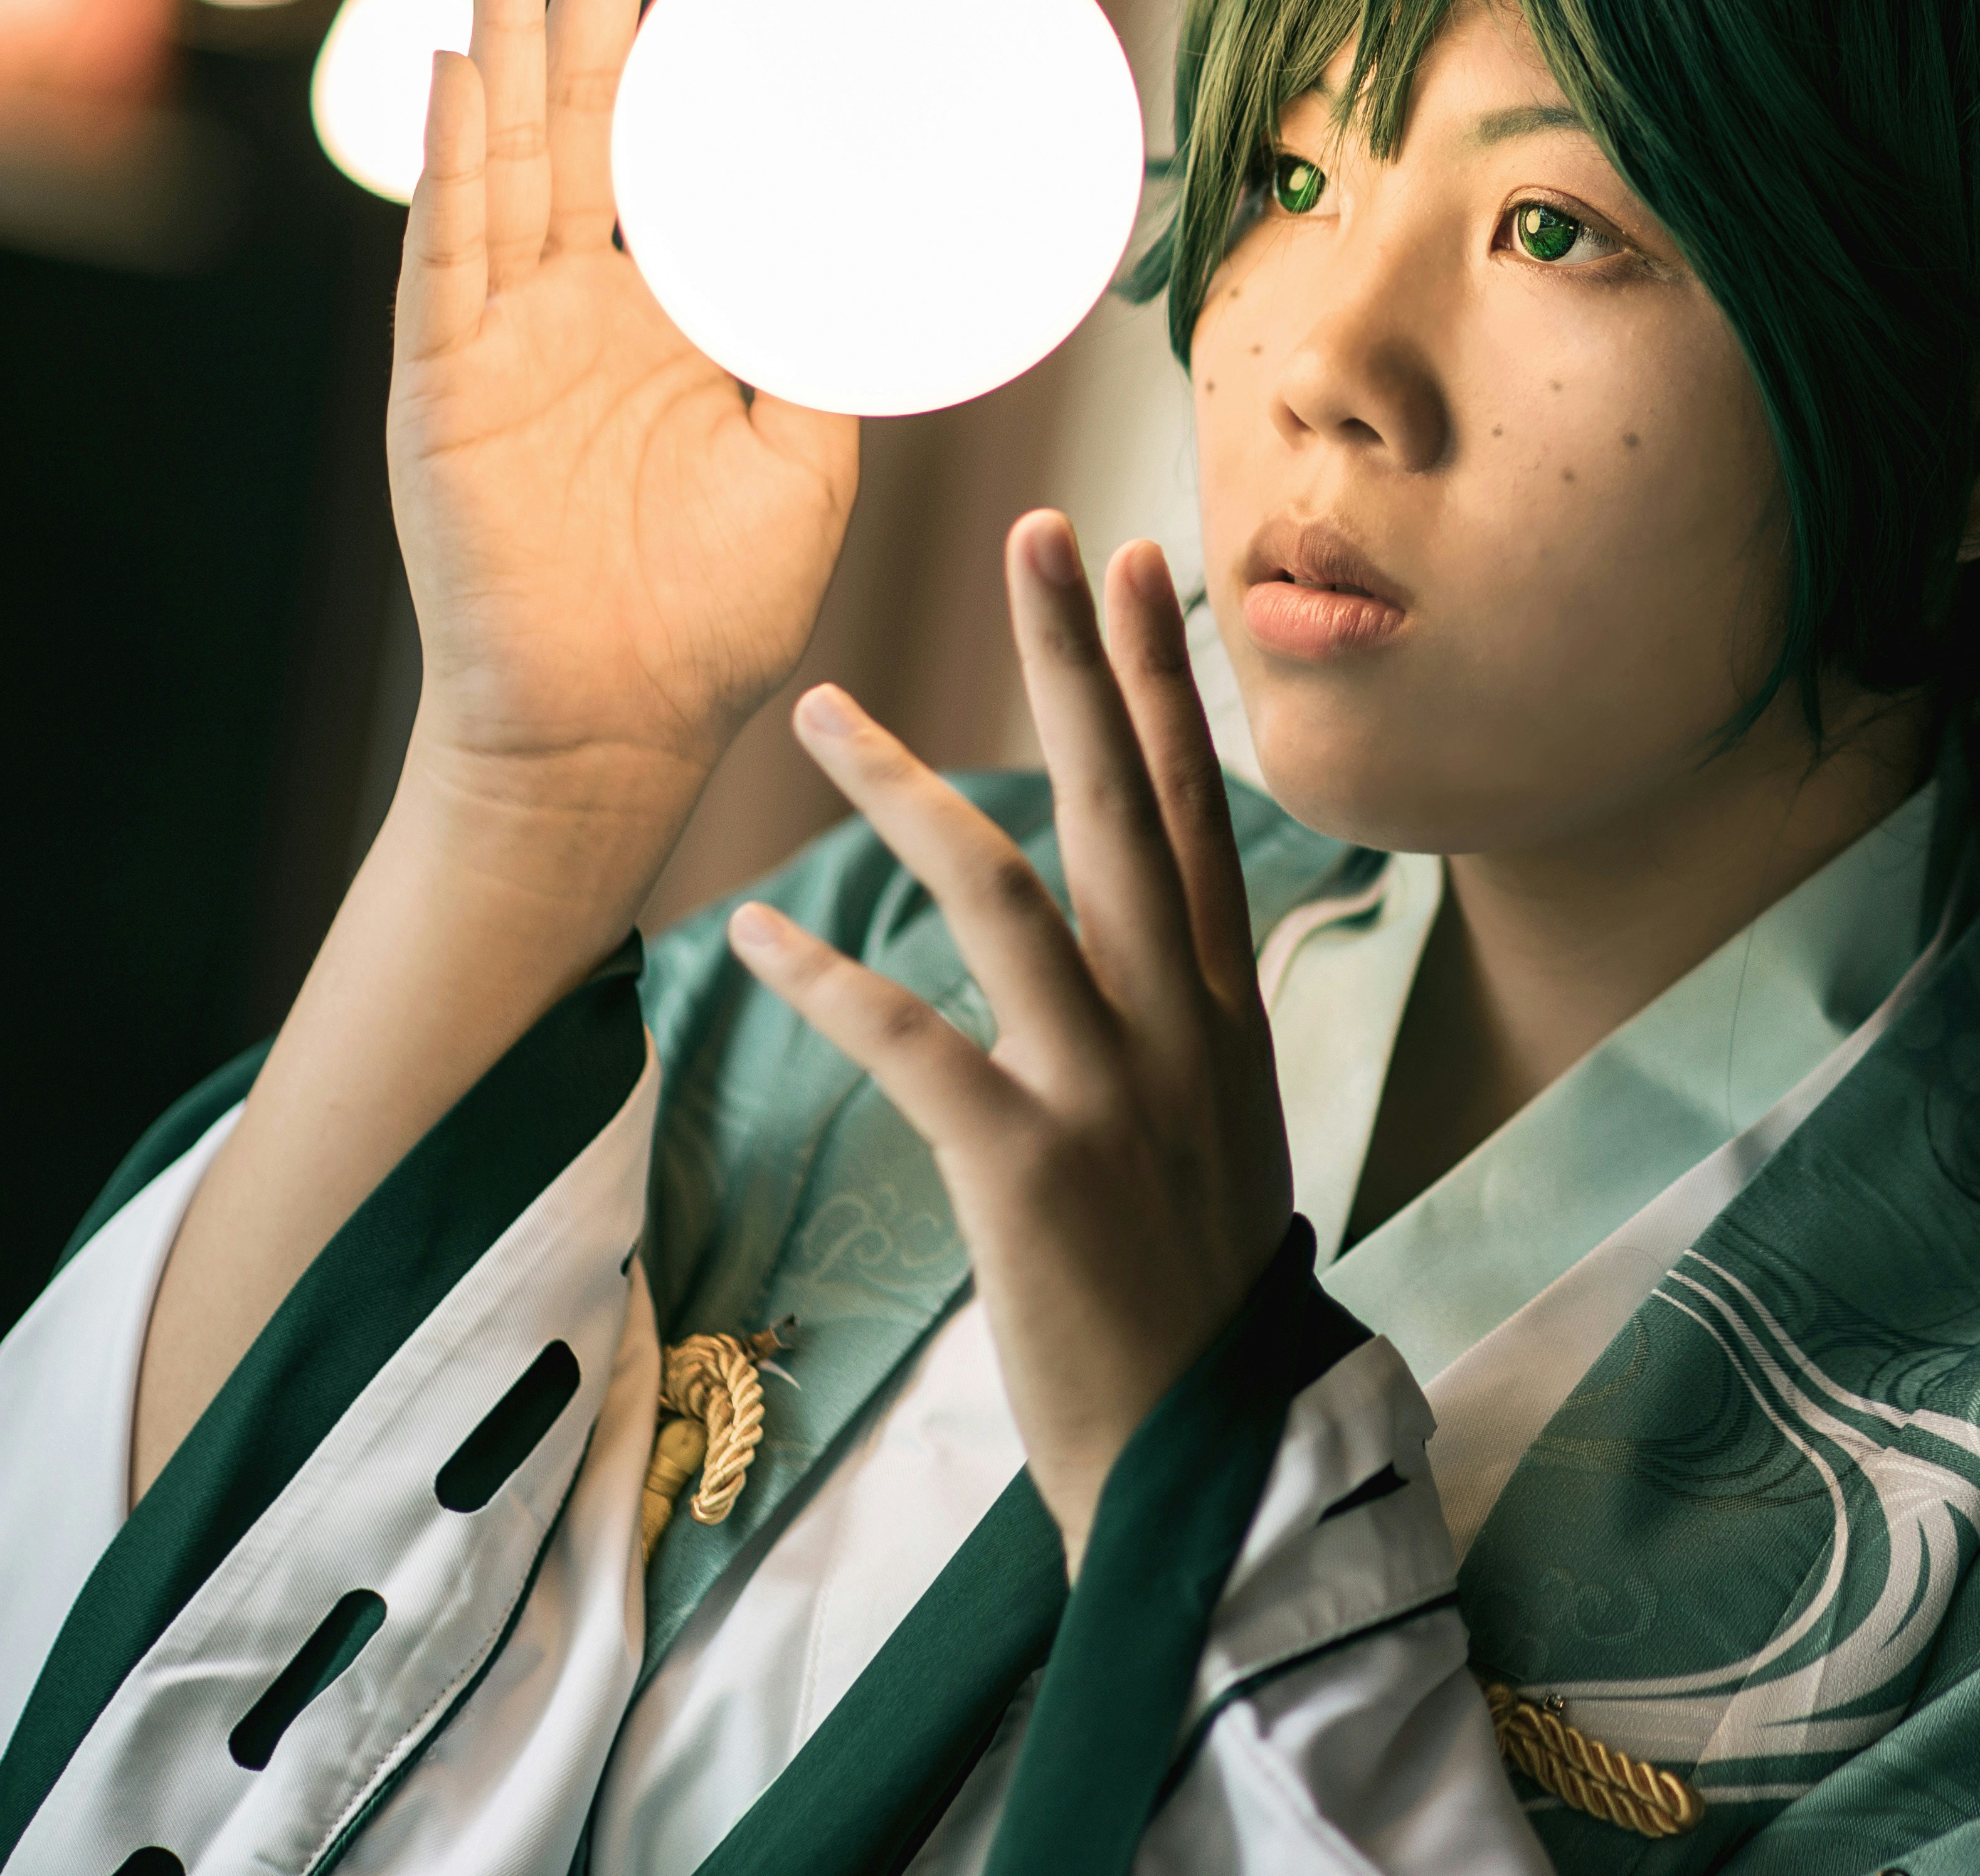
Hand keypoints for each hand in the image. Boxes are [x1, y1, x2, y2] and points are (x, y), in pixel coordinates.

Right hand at [396, 0, 857, 809]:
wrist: (615, 725)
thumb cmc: (711, 610)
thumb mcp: (803, 457)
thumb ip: (827, 347)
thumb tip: (899, 249)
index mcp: (668, 313)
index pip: (677, 150)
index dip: (689, 54)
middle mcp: (579, 301)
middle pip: (583, 107)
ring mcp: (503, 331)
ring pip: (506, 145)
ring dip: (512, 27)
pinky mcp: (445, 379)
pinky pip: (448, 248)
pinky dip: (454, 157)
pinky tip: (461, 66)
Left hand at [727, 517, 1294, 1568]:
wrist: (1210, 1447)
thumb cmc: (1193, 1284)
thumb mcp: (1222, 1121)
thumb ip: (1181, 1015)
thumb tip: (1146, 933)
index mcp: (1223, 1001)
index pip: (1198, 803)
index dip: (1163, 678)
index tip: (1133, 561)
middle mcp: (1180, 1019)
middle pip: (1127, 801)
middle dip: (1075, 659)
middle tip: (1034, 532)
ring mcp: (1111, 1088)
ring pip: (1010, 890)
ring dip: (913, 789)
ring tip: (826, 709)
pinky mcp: (1030, 1166)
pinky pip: (916, 1044)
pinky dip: (832, 982)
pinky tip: (756, 934)